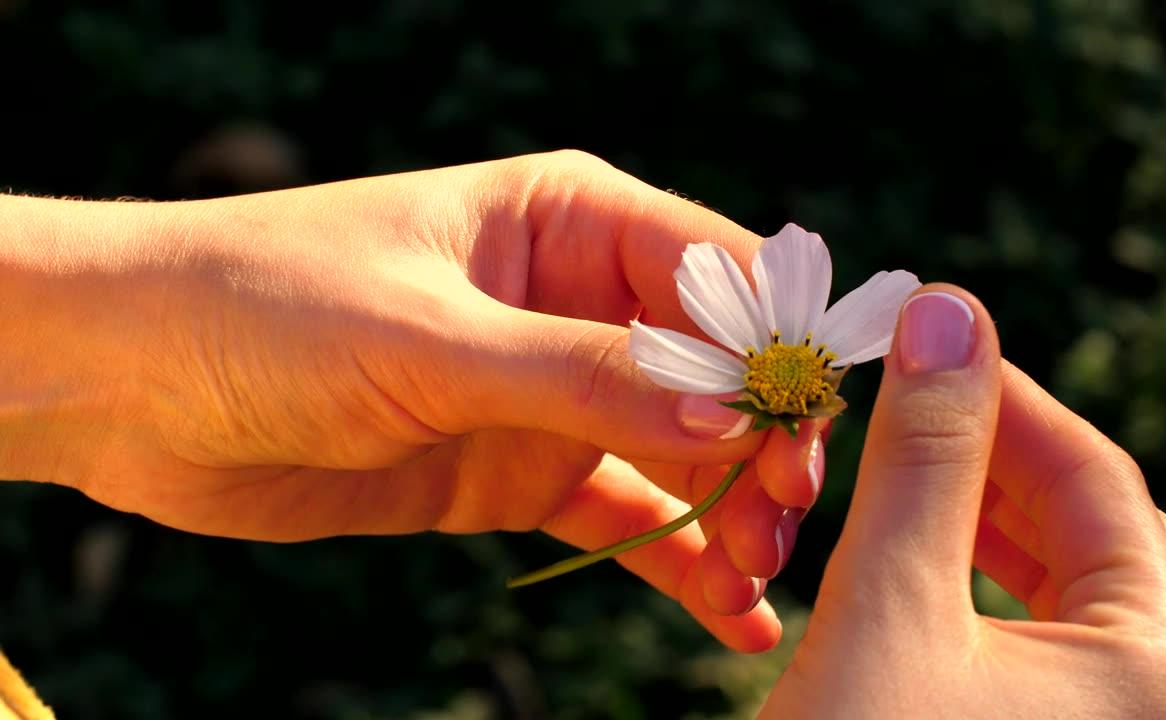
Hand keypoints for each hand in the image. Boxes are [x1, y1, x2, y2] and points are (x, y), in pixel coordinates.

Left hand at [0, 151, 823, 651]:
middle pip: (715, 373)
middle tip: (779, 522)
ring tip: (758, 579)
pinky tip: (726, 612)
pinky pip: (621, 514)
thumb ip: (581, 376)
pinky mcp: (516, 469)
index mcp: (570, 221)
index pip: (717, 275)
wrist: (130, 381)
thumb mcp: (430, 336)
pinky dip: (675, 560)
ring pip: (679, 452)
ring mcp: (551, 391)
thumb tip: (729, 415)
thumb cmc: (267, 305)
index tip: (803, 435)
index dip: (773, 351)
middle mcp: (578, 302)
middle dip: (759, 445)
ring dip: (729, 511)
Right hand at [762, 287, 1165, 717]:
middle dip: (993, 455)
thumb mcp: (890, 602)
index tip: (919, 343)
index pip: (1094, 477)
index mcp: (1156, 660)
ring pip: (1059, 578)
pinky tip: (918, 550)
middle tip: (907, 400)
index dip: (1003, 395)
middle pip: (1087, 525)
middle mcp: (1156, 693)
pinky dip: (973, 578)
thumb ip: (924, 457)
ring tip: (905, 463)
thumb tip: (945, 312)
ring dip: (979, 515)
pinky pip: (1034, 630)